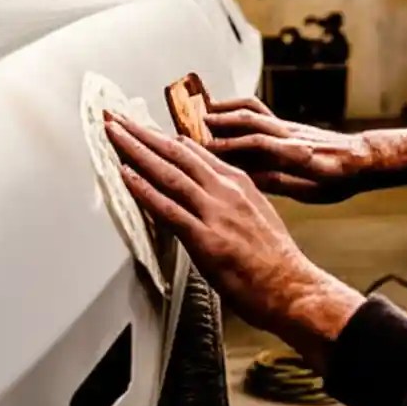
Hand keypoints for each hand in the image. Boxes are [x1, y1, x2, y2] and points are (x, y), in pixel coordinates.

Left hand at [104, 110, 363, 364]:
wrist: (293, 288)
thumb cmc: (273, 259)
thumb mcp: (255, 211)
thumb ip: (227, 195)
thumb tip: (202, 186)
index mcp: (238, 181)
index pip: (192, 150)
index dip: (161, 137)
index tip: (140, 126)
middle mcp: (225, 190)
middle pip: (175, 152)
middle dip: (141, 133)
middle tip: (116, 117)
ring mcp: (215, 212)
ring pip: (168, 172)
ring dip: (135, 151)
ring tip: (113, 134)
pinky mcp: (206, 238)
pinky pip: (167, 208)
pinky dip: (143, 189)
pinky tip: (125, 175)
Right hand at [201, 97, 371, 202]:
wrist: (363, 158)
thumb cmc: (339, 179)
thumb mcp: (312, 190)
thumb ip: (280, 182)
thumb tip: (249, 179)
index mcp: (298, 154)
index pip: (258, 144)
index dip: (230, 144)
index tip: (205, 148)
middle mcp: (290, 134)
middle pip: (250, 121)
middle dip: (219, 122)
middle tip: (191, 125)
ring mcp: (287, 126)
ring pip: (252, 111)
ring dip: (224, 110)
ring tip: (198, 115)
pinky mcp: (286, 124)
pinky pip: (258, 111)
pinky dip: (236, 108)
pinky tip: (220, 113)